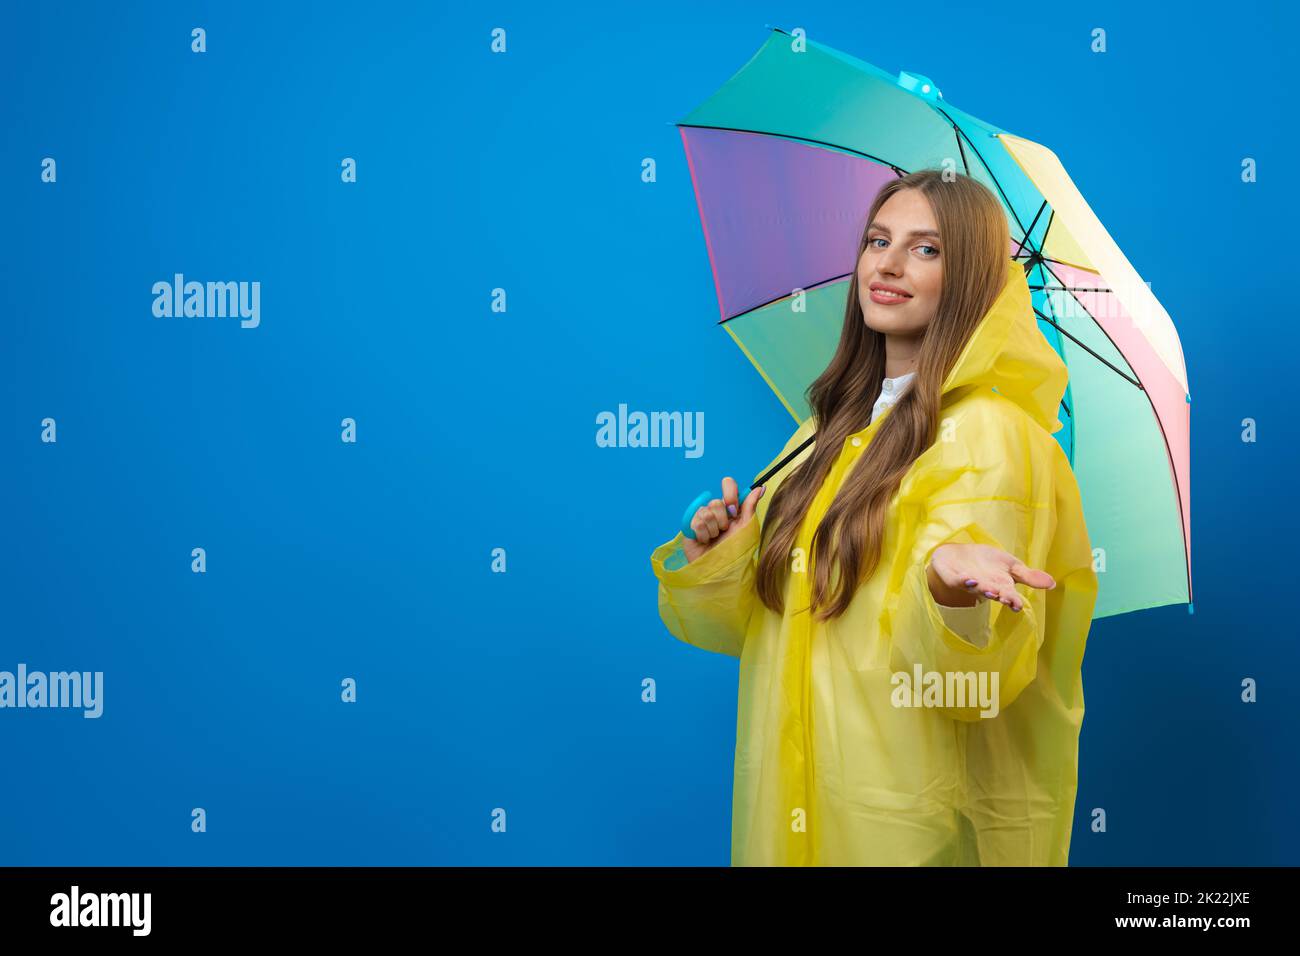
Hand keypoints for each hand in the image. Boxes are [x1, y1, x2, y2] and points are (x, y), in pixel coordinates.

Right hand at [681, 477, 764, 562]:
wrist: (721, 568)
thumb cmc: (735, 550)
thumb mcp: (746, 527)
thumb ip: (750, 506)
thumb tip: (761, 487)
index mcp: (731, 507)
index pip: (728, 485)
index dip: (730, 493)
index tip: (733, 509)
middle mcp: (716, 510)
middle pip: (716, 502)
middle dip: (723, 521)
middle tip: (724, 532)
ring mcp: (702, 518)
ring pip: (706, 512)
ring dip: (713, 530)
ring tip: (714, 539)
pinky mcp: (690, 526)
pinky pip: (696, 522)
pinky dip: (704, 535)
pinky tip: (705, 542)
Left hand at [926, 542, 1054, 612]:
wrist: (959, 555)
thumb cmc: (987, 563)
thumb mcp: (1011, 566)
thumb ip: (1028, 576)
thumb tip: (1053, 583)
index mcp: (1001, 586)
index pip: (1009, 595)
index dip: (1013, 600)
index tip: (1017, 605)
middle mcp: (986, 587)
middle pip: (993, 593)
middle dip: (999, 595)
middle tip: (1004, 597)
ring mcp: (968, 583)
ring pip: (976, 588)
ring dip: (982, 589)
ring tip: (989, 590)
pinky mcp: (953, 577)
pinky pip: (957, 580)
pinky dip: (962, 580)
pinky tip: (969, 579)